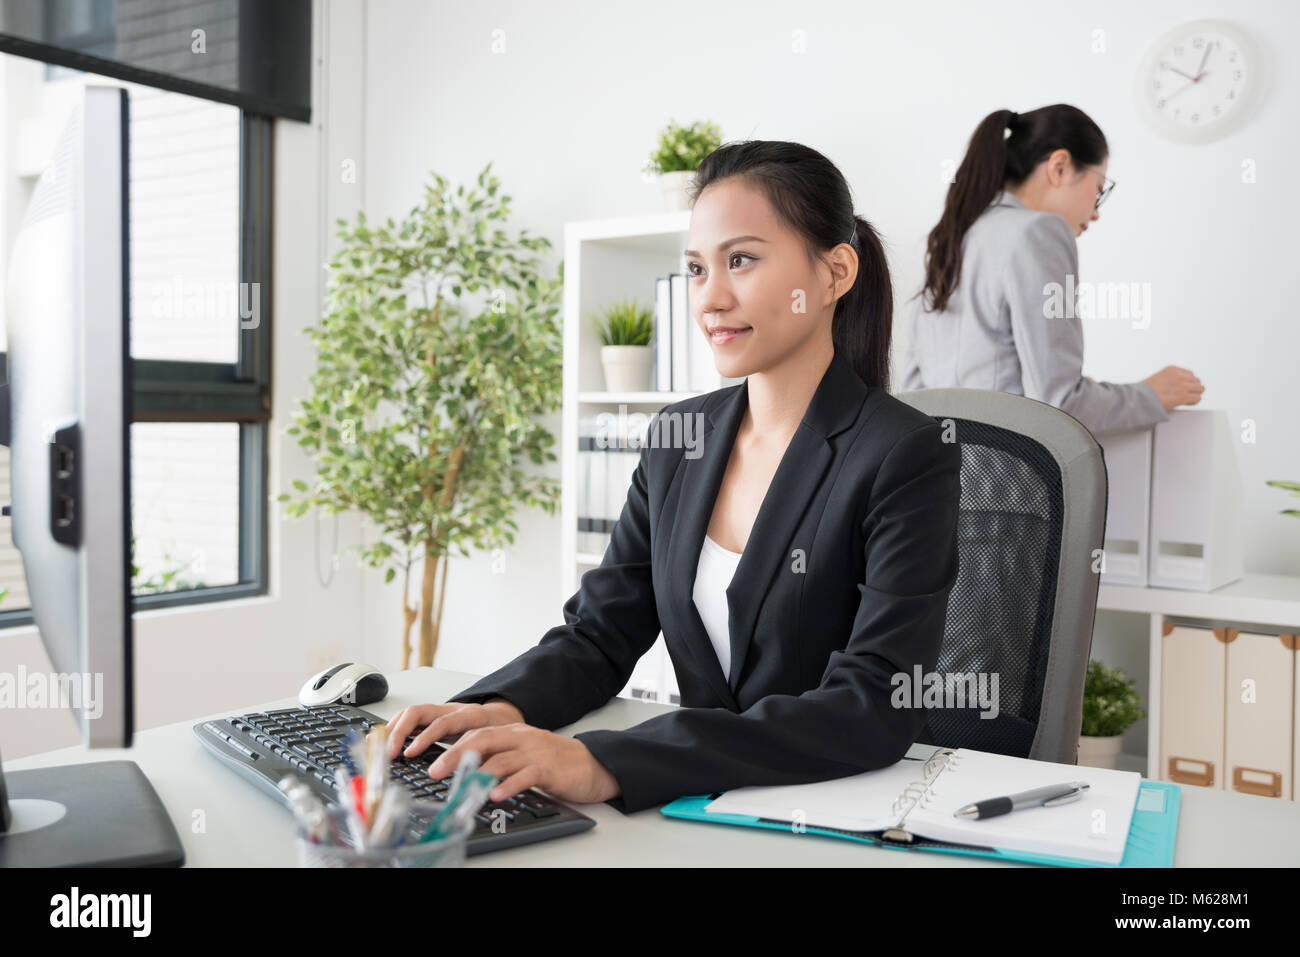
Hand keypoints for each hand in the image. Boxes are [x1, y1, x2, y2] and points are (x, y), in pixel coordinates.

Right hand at [385, 698, 523, 760]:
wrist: (504, 720)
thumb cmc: (500, 737)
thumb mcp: (496, 750)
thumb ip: (481, 762)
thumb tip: (467, 782)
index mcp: (472, 716)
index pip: (445, 723)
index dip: (426, 738)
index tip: (411, 754)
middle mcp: (454, 709)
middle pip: (421, 712)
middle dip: (402, 732)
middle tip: (391, 754)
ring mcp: (442, 710)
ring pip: (413, 712)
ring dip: (395, 729)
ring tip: (382, 747)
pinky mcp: (434, 716)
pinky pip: (411, 718)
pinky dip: (397, 728)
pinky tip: (387, 740)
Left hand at [425, 723, 620, 804]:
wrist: (591, 764)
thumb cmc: (554, 763)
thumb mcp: (522, 754)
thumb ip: (497, 757)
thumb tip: (464, 769)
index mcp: (511, 733)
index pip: (475, 734)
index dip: (450, 746)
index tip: (430, 760)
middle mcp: (520, 738)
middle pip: (482, 741)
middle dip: (455, 756)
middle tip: (436, 771)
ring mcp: (535, 752)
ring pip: (501, 758)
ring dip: (478, 773)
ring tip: (461, 786)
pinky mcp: (549, 769)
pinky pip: (525, 775)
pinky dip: (509, 785)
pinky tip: (497, 794)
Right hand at [1142, 365, 1204, 411]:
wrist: (1139, 398)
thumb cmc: (1144, 392)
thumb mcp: (1158, 378)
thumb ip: (1170, 379)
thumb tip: (1176, 387)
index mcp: (1172, 369)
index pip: (1189, 373)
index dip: (1188, 382)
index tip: (1184, 388)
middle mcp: (1179, 375)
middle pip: (1196, 380)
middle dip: (1193, 388)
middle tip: (1188, 394)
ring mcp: (1182, 385)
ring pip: (1200, 388)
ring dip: (1195, 394)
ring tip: (1188, 399)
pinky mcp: (1183, 396)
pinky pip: (1197, 398)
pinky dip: (1194, 401)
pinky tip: (1188, 403)